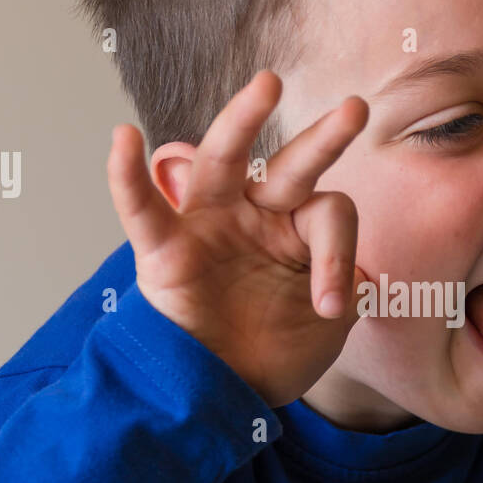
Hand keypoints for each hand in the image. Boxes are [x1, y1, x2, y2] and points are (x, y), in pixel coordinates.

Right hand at [106, 70, 368, 406]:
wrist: (224, 397)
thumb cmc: (275, 355)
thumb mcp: (328, 322)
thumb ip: (345, 285)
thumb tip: (359, 270)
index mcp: (298, 229)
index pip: (328, 215)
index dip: (337, 256)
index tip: (332, 306)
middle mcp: (256, 216)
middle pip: (290, 166)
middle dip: (324, 138)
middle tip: (356, 109)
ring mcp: (209, 226)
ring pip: (223, 162)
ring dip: (242, 121)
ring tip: (268, 85)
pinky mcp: (165, 252)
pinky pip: (142, 210)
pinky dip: (126, 177)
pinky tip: (123, 139)